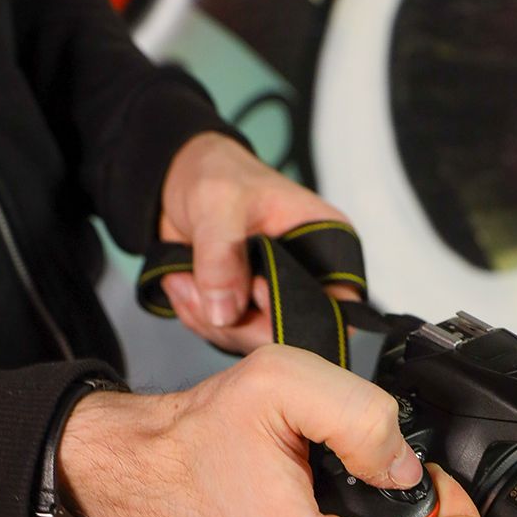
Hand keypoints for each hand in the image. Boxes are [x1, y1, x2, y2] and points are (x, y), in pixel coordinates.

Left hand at [159, 133, 354, 353]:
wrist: (180, 181)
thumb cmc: (216, 173)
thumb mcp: (217, 202)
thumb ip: (221, 254)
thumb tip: (225, 313)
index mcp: (326, 245)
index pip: (336, 307)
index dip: (295, 314)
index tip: (254, 291)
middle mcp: (308, 278)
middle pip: (291, 337)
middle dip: (239, 326)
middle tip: (202, 294)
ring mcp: (276, 299)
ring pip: (254, 342)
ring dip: (211, 322)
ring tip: (186, 281)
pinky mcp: (247, 311)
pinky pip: (226, 337)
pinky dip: (199, 319)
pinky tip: (184, 286)